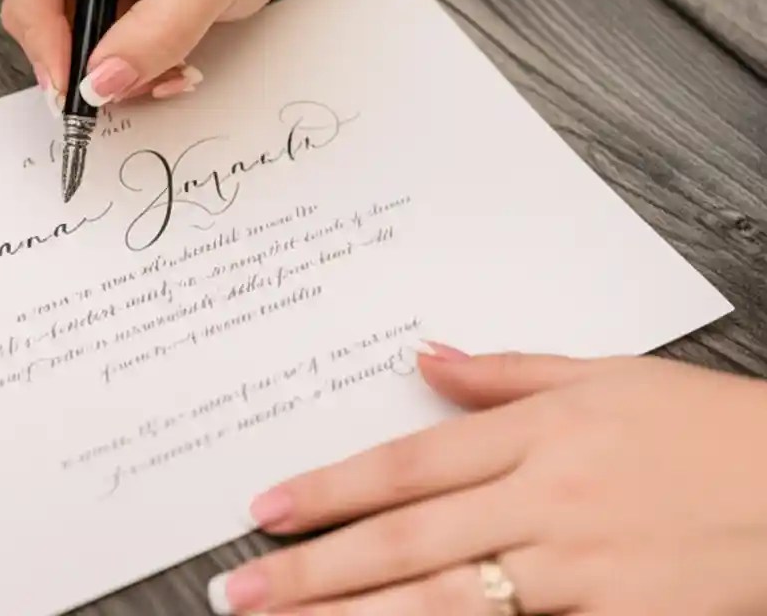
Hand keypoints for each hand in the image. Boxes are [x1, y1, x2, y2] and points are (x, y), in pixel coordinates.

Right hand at [0, 0, 357, 106]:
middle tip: (102, 95)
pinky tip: (165, 65)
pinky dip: (126, 56)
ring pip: (63, 16)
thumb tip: (101, 86)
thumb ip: (155, 34)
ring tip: (160, 76)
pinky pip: (99, 22)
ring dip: (103, 62)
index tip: (68, 81)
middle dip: (69, 51)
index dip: (37, 25)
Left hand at [208, 345, 766, 614]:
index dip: (328, 490)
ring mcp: (582, 566)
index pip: (408, 466)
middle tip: (238, 594)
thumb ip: (507, 374)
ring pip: (448, 600)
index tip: (265, 512)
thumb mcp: (607, 377)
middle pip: (408, 539)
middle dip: (314, 571)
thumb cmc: (711, 428)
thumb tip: (423, 358)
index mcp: (538, 432)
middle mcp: (547, 498)